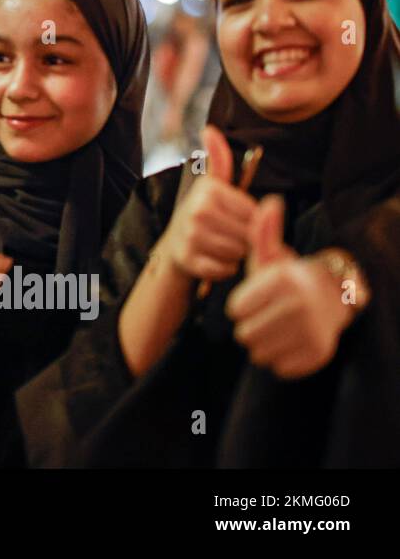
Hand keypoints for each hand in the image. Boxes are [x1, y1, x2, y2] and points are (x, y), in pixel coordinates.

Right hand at [158, 125, 255, 283]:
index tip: (237, 218)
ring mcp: (190, 236)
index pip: (255, 214)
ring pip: (238, 253)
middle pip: (247, 235)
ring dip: (236, 254)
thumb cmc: (204, 213)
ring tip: (223, 246)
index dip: (252, 220)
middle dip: (245, 239)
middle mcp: (196, 211)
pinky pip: (224, 269)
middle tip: (230, 235)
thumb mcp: (214, 184)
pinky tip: (215, 259)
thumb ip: (219, 159)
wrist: (176, 243)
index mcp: (209, 191)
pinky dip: (225, 268)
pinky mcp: (187, 260)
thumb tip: (209, 129)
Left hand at [226, 196, 351, 378]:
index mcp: (284, 281)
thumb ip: (262, 233)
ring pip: (259, 353)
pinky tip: (290, 340)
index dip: (241, 305)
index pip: (235, 310)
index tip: (255, 298)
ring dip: (262, 344)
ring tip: (276, 327)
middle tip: (265, 315)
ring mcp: (312, 332)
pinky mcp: (318, 354)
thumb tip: (270, 201)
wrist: (333, 299)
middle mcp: (300, 306)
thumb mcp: (272, 256)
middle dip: (250, 326)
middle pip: (245, 334)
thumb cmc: (288, 278)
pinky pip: (279, 367)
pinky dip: (280, 358)